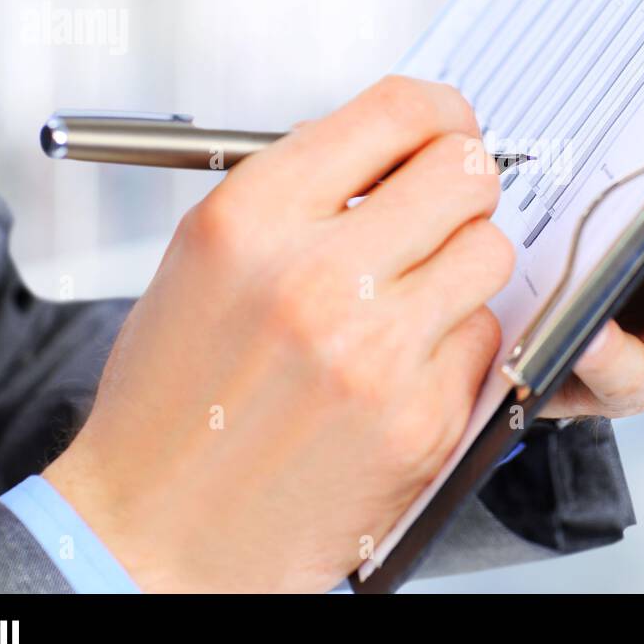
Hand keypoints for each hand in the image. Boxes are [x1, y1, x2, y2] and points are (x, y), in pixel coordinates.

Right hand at [45, 76, 513, 591]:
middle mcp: (316, 278)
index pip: (396, 112)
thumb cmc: (172, 399)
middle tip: (444, 206)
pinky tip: (403, 364)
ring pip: (490, 253)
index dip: (437, 111)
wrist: (153, 532)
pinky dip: (456, 341)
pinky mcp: (420, 419)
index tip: (445, 126)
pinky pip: (484, 338)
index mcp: (252, 219)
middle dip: (463, 182)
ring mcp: (376, 353)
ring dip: (462, 264)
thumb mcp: (206, 258)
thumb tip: (394, 147)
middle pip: (465, 174)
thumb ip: (300, 190)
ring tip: (415, 292)